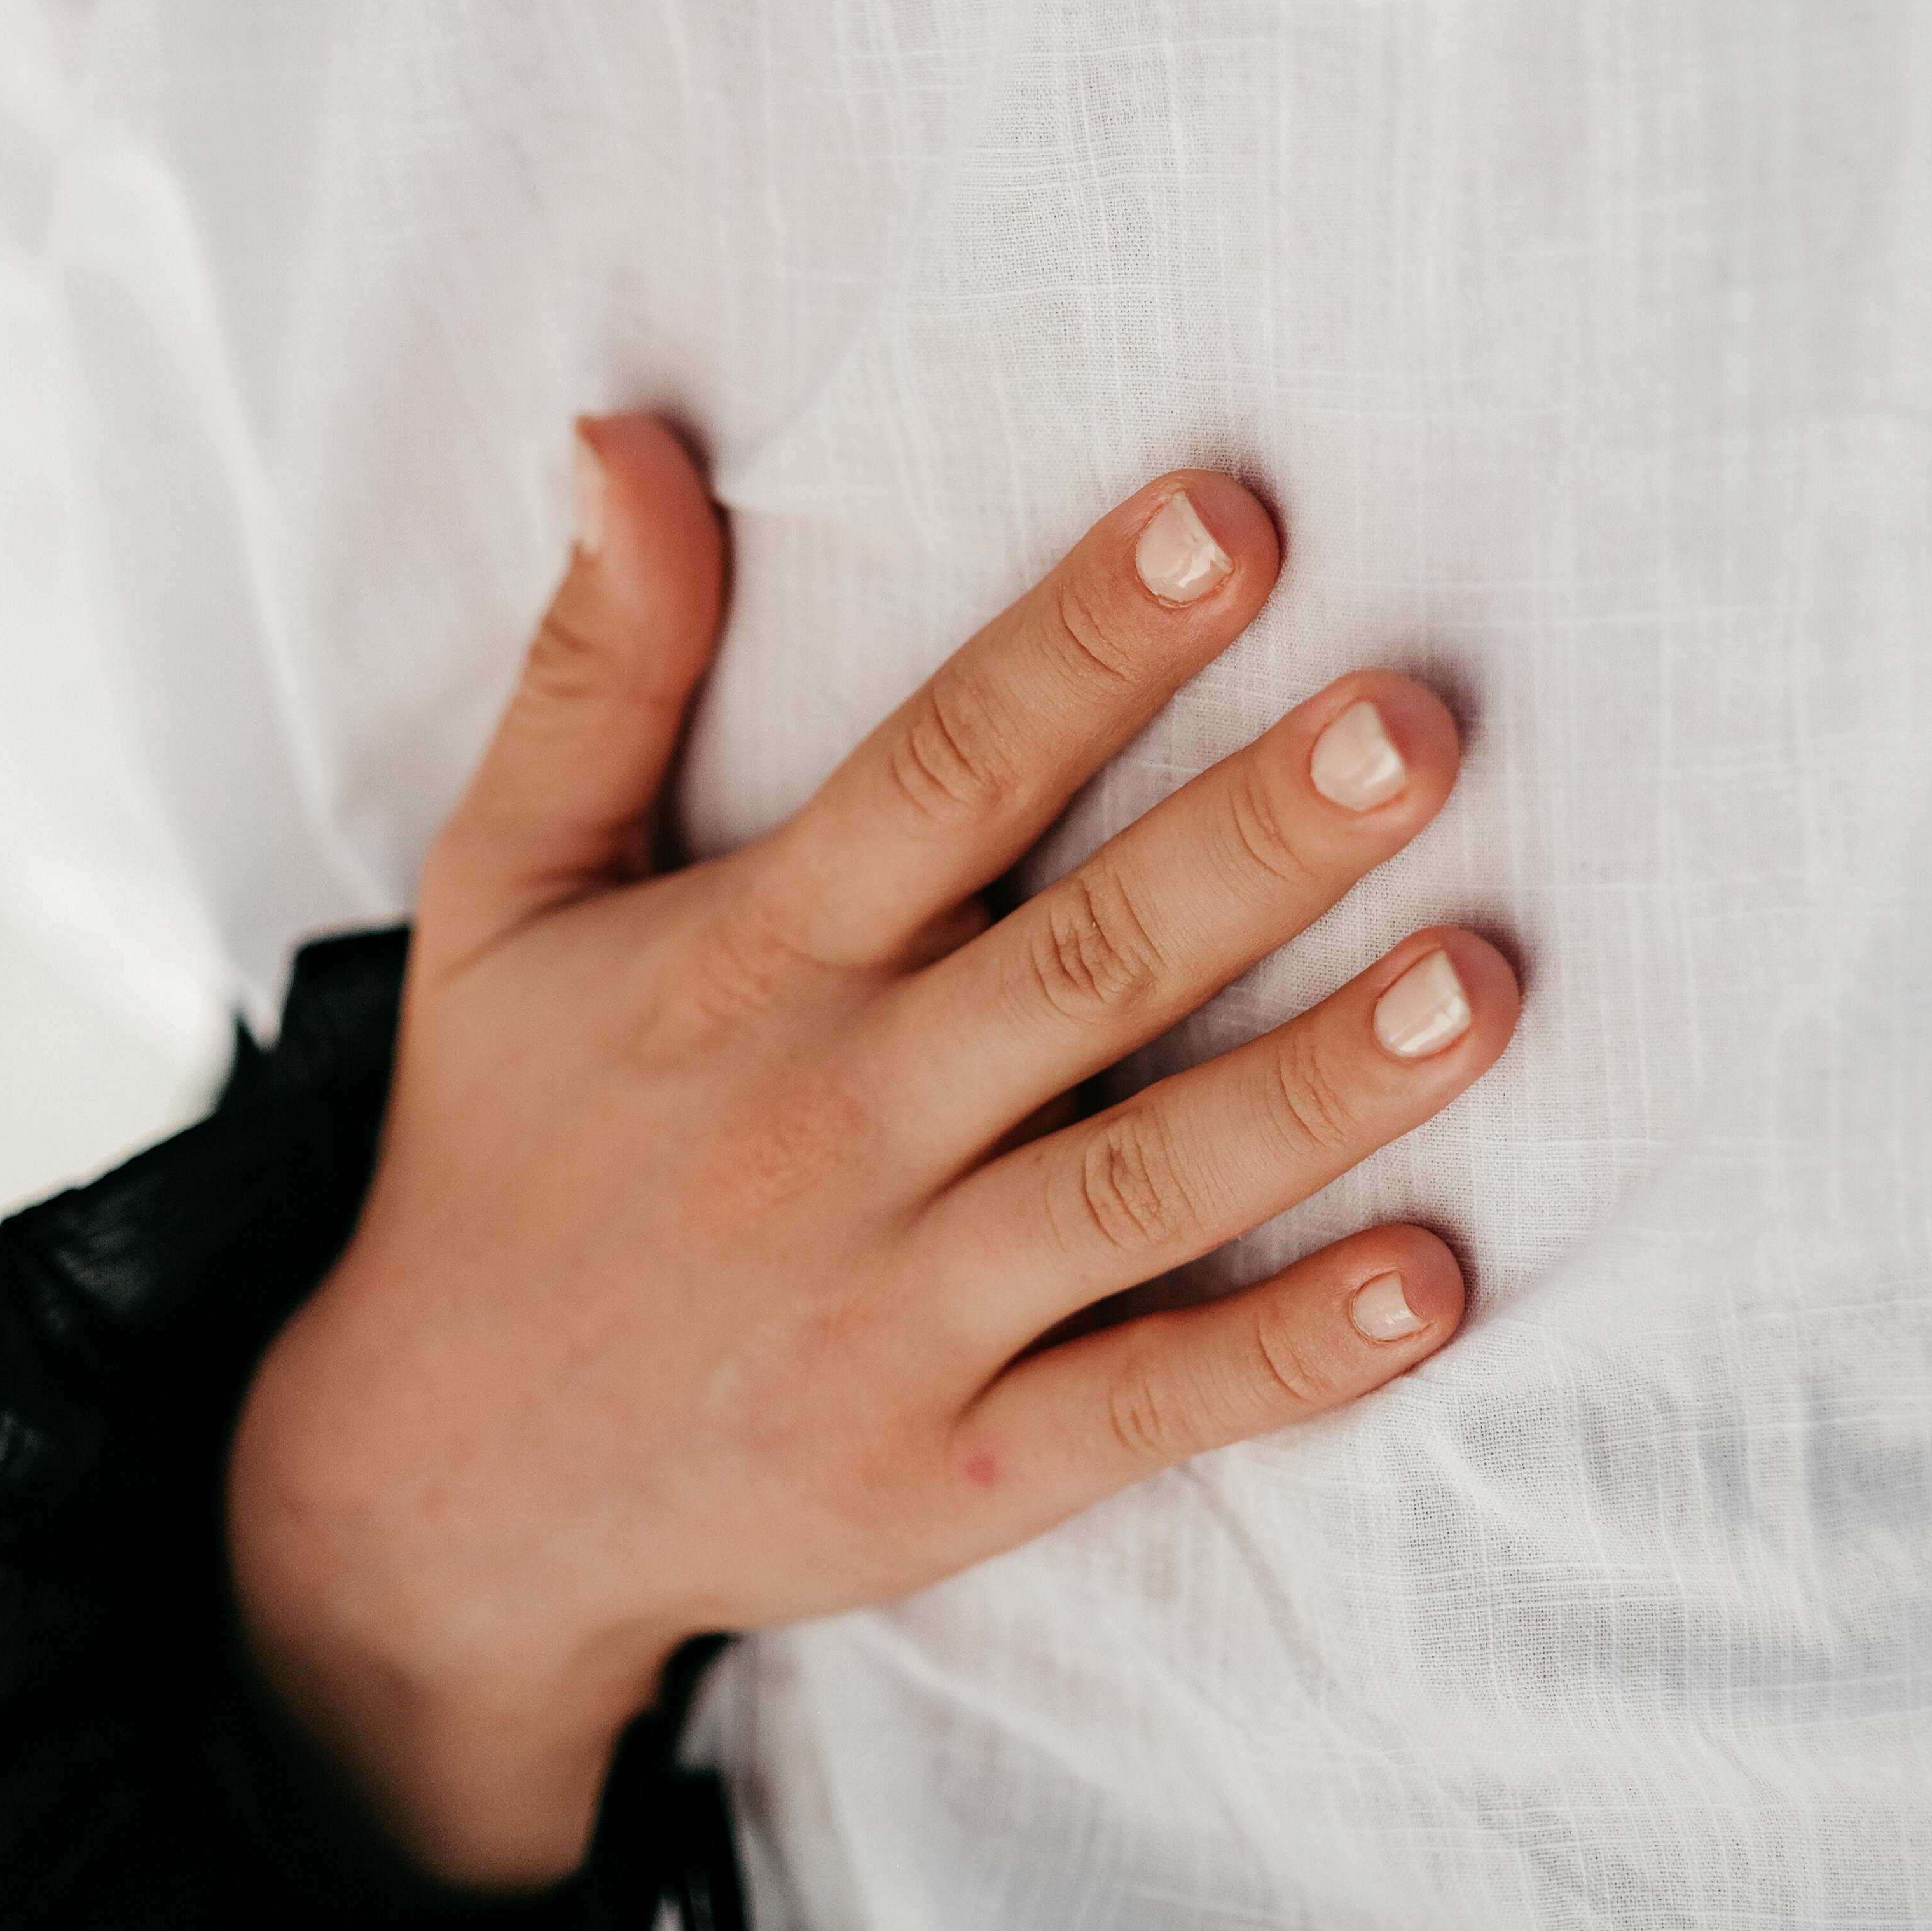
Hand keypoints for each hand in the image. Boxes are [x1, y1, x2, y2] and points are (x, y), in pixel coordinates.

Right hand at [228, 420, 1517, 1885]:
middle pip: (1079, 960)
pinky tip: (1435, 1281)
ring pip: (1142, 1182)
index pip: (943, 770)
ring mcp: (901, 1307)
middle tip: (1418, 726)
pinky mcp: (957, 1472)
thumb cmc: (505, 1146)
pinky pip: (1145, 1404)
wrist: (446, 1495)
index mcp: (748, 962)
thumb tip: (624, 435)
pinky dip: (1288, 1355)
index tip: (1231, 520)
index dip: (1085, 643)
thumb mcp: (495, 893)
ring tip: (1485, 982)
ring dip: (1319, 1086)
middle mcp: (837, 1121)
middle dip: (1253, 840)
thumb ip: (592, 669)